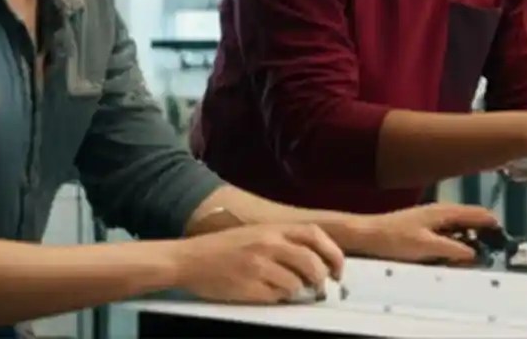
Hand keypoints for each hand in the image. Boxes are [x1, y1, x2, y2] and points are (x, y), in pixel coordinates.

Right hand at [172, 223, 343, 304]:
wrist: (189, 259)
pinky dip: (280, 298)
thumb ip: (284, 241)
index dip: (333, 253)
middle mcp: (269, 244)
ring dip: (301, 292)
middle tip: (322, 289)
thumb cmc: (224, 247)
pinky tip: (271, 294)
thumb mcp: (256, 233)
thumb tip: (315, 260)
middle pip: (312, 263)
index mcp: (273, 228)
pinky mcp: (249, 287)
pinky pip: (277, 297)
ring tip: (293, 292)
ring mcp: (259, 266)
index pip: (315, 236)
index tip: (337, 270)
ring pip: (297, 284)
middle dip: (322, 278)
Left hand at [349, 203, 500, 263]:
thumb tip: (474, 253)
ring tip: (480, 251)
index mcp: (444, 211)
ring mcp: (433, 217)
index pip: (478, 213)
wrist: (368, 234)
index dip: (493, 224)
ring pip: (461, 225)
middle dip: (485, 231)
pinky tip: (457, 251)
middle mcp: (441, 211)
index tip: (505, 237)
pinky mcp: (425, 226)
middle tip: (495, 248)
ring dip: (472, 237)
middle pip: (471, 218)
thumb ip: (452, 249)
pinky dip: (459, 239)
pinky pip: (450, 231)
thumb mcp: (427, 246)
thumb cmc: (394, 237)